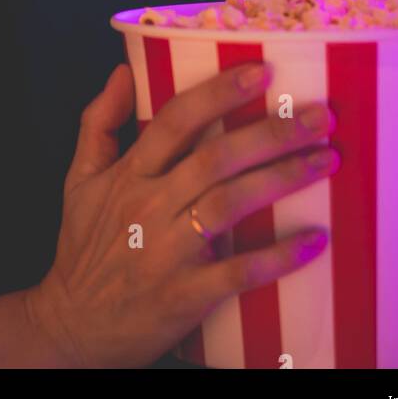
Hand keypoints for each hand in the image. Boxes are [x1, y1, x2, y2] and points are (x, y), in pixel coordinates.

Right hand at [27, 61, 337, 368]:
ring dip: (283, 179)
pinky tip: (313, 240)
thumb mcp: (78, 180)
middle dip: (271, 133)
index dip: (219, 93)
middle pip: (216, 159)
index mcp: (128, 176)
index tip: (263, 72)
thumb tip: (123, 70)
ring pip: (231, 204)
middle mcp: (149, 207)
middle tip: (319, 116)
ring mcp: (168, 253)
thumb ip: (98, 122)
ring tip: (325, 160)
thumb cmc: (82, 250)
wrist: (72, 328)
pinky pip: (238, 273)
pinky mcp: (185, 296)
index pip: (175, 121)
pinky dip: (277, 257)